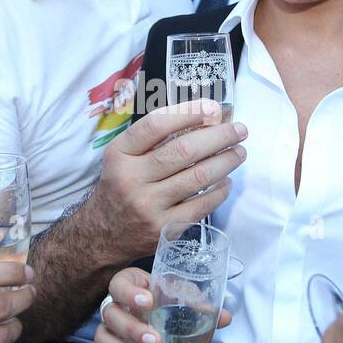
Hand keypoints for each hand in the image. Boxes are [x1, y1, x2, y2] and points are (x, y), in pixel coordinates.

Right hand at [86, 100, 246, 261]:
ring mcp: (149, 206)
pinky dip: (220, 191)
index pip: (156, 125)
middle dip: (219, 136)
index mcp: (120, 154)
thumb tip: (203, 117)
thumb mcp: (124, 157)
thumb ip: (154, 138)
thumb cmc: (121, 186)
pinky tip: (226, 181)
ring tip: (239, 152)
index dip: (189, 112)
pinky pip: (202, 206)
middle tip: (239, 129)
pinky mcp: (165, 228)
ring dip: (226, 161)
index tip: (213, 107)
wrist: (103, 234)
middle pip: (183, 150)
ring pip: (198, 177)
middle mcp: (132, 179)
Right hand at [94, 266, 231, 342]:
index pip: (118, 284)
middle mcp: (114, 307)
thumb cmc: (167, 300)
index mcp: (130, 285)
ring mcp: (110, 331)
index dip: (128, 293)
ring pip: (104, 342)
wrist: (159, 314)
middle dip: (131, 330)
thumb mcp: (181, 296)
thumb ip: (199, 305)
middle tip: (156, 341)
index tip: (148, 301)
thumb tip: (223, 318)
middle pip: (109, 316)